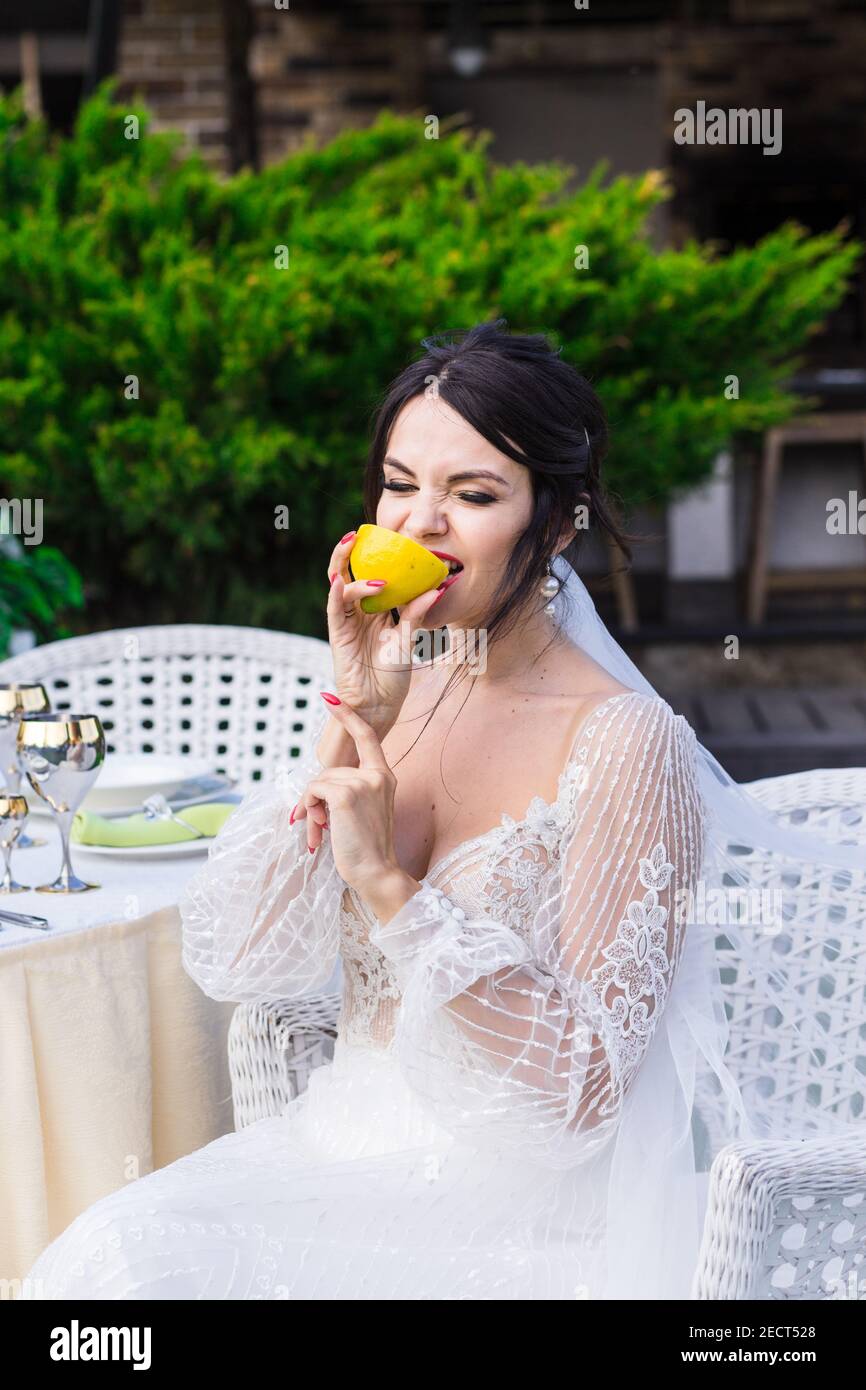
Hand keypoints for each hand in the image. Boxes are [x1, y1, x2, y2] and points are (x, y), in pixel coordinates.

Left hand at [292, 693, 409, 902]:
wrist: (377, 872)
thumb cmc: (366, 848)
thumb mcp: (362, 812)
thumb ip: (347, 792)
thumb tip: (316, 789)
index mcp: (384, 777)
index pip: (366, 737)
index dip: (347, 716)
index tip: (330, 698)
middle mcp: (377, 775)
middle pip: (329, 770)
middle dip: (316, 797)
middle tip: (317, 825)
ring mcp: (363, 783)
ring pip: (318, 781)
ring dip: (311, 808)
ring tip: (319, 833)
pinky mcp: (346, 795)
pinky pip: (314, 791)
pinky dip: (309, 809)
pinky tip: (318, 831)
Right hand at [324, 529, 445, 736]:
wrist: (378, 705)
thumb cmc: (393, 676)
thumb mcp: (409, 640)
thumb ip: (416, 615)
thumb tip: (436, 589)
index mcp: (376, 610)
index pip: (370, 575)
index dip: (373, 556)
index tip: (384, 535)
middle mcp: (358, 612)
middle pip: (348, 574)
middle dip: (348, 552)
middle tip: (356, 533)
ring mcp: (346, 621)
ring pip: (338, 585)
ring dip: (343, 566)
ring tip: (359, 554)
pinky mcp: (337, 634)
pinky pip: (334, 608)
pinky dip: (337, 593)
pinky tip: (340, 581)